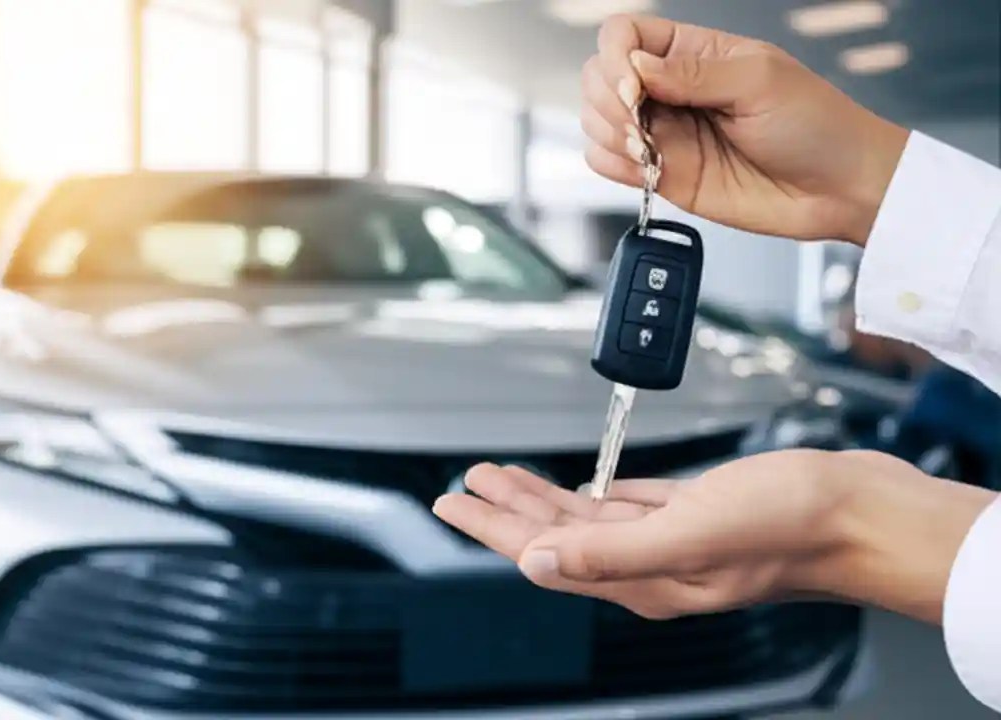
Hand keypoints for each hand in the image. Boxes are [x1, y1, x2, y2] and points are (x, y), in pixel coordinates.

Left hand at [433, 450, 994, 622]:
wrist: (859, 510)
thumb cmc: (789, 525)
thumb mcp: (689, 534)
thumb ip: (610, 550)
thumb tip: (536, 560)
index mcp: (639, 577)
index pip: (542, 554)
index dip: (491, 529)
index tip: (451, 505)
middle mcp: (648, 563)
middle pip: (554, 535)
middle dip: (504, 510)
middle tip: (463, 484)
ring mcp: (672, 539)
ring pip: (586, 517)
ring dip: (540, 496)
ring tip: (502, 476)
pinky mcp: (695, 512)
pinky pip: (627, 503)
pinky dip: (594, 492)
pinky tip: (582, 486)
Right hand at [583, 14, 910, 244]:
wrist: (838, 188)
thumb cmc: (817, 125)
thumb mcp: (760, 81)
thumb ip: (693, 74)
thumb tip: (636, 67)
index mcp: (695, 54)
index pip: (625, 35)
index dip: (615, 56)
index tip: (635, 86)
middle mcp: (671, 91)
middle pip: (598, 77)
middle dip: (606, 100)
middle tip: (639, 123)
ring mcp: (665, 133)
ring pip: (596, 122)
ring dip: (608, 135)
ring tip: (649, 151)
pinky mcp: (663, 175)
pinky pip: (609, 165)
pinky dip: (613, 166)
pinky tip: (647, 169)